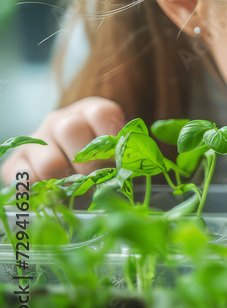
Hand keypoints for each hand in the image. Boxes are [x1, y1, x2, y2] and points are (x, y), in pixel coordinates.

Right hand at [1, 97, 125, 185]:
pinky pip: (28, 181)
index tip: (119, 157)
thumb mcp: (116, 154)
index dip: (113, 135)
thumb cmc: (100, 165)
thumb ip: (124, 155)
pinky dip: (45, 193)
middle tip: (99, 180)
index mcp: (88, 113)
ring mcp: (35, 141)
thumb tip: (129, 166)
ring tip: (79, 191)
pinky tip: (58, 195)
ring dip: (69, 184)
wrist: (68, 177)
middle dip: (91, 164)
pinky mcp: (15, 164)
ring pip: (51, 162)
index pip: (101, 112)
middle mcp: (59, 121)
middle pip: (71, 130)